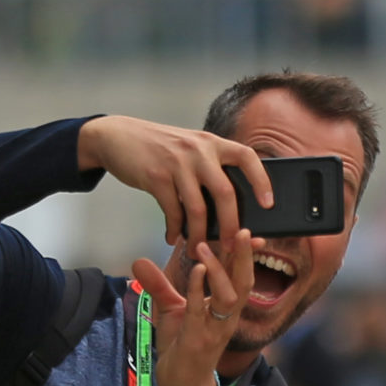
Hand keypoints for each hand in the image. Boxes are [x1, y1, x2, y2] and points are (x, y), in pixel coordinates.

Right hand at [79, 116, 270, 246]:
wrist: (117, 136)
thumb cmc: (160, 147)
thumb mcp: (190, 147)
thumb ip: (210, 166)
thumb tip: (232, 204)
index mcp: (212, 143)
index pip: (247, 157)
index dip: (261, 180)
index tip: (268, 204)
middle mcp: (198, 150)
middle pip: (226, 193)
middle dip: (232, 225)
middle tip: (233, 246)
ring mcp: (177, 163)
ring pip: (198, 208)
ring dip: (201, 235)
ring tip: (200, 250)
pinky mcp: (156, 177)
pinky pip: (172, 211)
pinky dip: (175, 230)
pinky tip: (174, 238)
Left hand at [130, 233, 255, 385]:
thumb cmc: (181, 348)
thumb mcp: (170, 311)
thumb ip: (159, 286)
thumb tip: (139, 261)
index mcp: (226, 309)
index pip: (241, 276)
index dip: (247, 254)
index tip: (249, 230)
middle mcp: (227, 318)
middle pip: (245, 281)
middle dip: (246, 256)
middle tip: (244, 229)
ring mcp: (215, 330)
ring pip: (229, 296)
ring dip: (219, 270)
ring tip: (206, 246)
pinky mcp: (199, 340)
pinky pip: (202, 312)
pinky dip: (200, 290)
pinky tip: (197, 271)